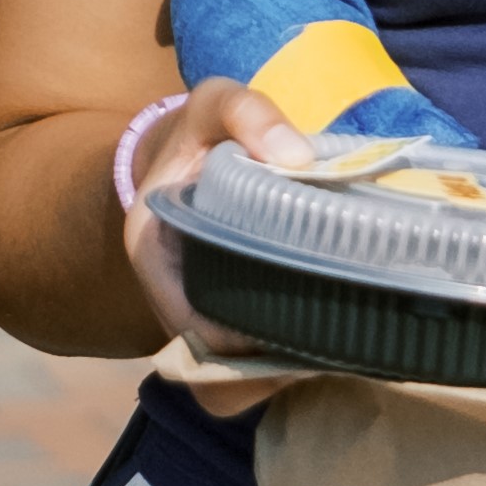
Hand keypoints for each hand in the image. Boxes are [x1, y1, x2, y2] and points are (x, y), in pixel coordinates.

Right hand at [125, 78, 312, 366]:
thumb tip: (295, 156)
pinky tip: (326, 350)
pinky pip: (243, 371)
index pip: (186, 320)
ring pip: (225, 382)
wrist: (187, 154)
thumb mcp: (216, 103)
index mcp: (152, 248)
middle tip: (328, 347)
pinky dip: (280, 369)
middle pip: (208, 366)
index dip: (237, 339)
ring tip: (333, 354)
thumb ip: (248, 113)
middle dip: (264, 369)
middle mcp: (168, 292)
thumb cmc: (202, 133)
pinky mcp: (219, 321)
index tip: (292, 324)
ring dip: (275, 376)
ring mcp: (193, 313)